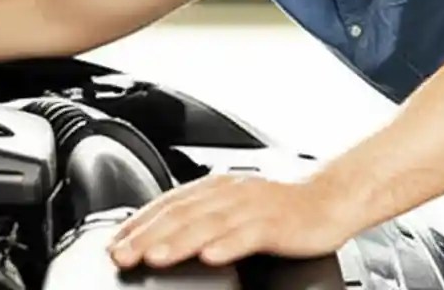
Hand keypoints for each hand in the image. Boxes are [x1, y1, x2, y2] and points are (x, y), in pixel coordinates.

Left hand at [107, 173, 349, 268]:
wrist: (331, 198)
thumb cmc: (282, 206)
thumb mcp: (234, 204)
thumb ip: (201, 215)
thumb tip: (162, 233)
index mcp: (215, 187)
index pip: (167, 203)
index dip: (138, 223)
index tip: (113, 243)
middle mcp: (230, 192)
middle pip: (181, 214)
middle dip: (147, 236)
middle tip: (121, 255)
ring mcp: (253, 207)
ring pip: (209, 224)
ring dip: (179, 241)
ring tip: (154, 257)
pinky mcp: (277, 222)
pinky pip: (249, 234)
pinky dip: (228, 245)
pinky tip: (211, 256)